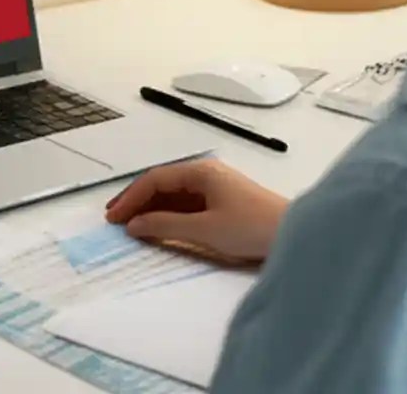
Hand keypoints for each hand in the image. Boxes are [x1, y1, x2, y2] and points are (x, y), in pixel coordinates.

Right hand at [105, 158, 287, 261]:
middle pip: (163, 183)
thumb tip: (134, 225)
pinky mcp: (223, 202)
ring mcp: (215, 187)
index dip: (131, 197)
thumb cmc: (249, 227)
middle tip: (114, 219)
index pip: (155, 179)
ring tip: (131, 225)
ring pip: (174, 194)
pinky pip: (187, 204)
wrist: (294, 235)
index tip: (113, 218)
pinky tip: (158, 227)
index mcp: (200, 172)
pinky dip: (168, 214)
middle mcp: (206, 174)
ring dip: (151, 208)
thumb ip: (166, 226)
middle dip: (137, 200)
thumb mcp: (204, 229)